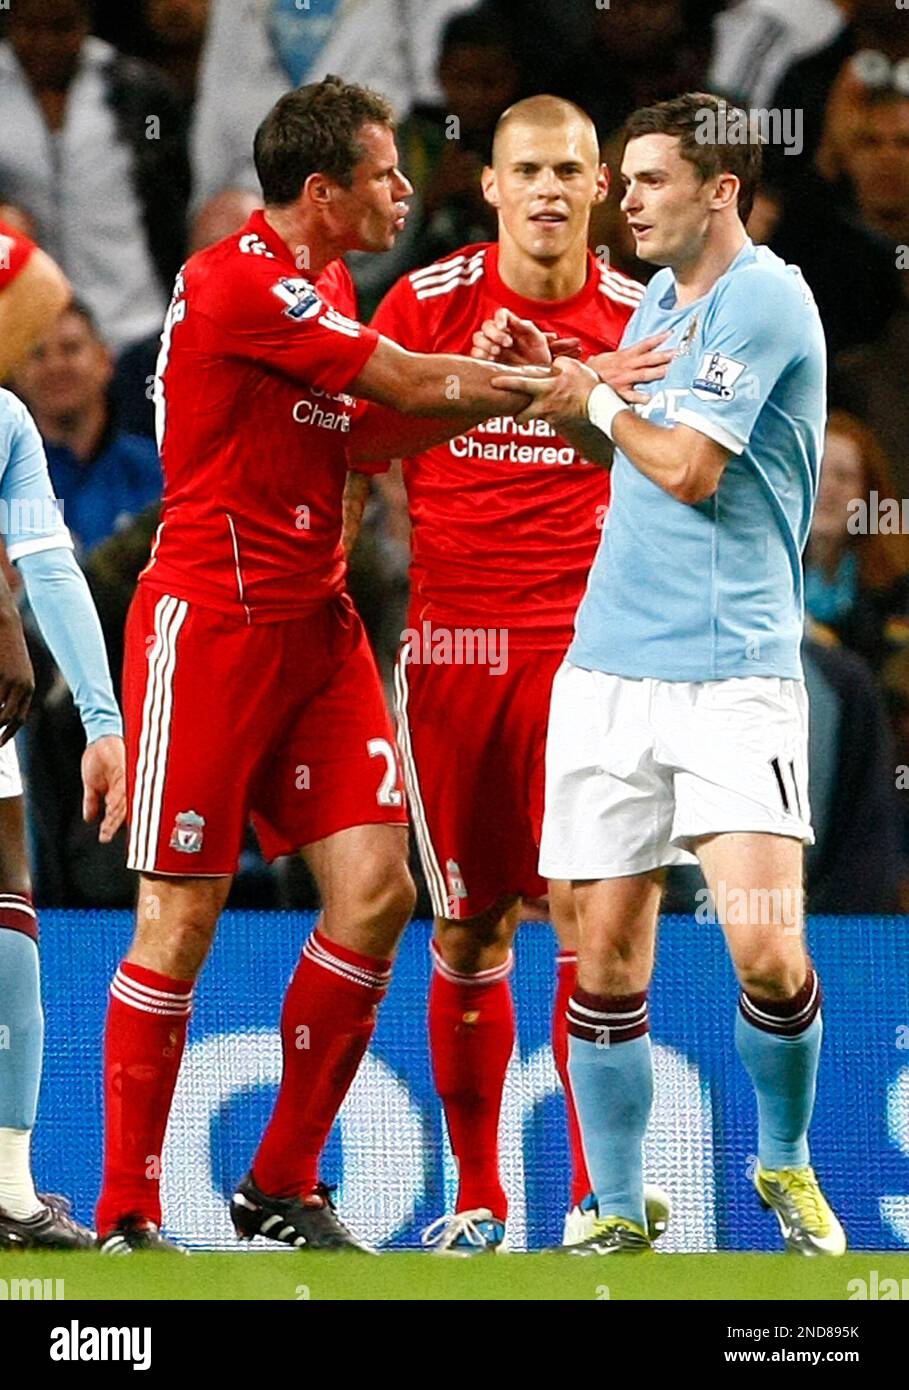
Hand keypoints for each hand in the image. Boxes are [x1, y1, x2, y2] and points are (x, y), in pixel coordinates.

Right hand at [0, 612, 33, 747]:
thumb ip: (10, 686)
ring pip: (1, 713)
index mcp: (27, 687)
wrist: (5, 623)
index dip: (9, 732)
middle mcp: (23, 687)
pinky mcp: (1, 676)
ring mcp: (11, 681)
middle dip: (0, 732)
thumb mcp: (12, 668)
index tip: (0, 742)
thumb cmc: (6, 645)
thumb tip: (2, 705)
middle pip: (11, 719)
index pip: (20, 717)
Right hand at [82, 734, 126, 843]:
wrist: (99, 737)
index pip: (118, 814)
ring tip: (110, 825)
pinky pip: (129, 783)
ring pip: (128, 799)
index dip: (111, 826)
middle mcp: (127, 787)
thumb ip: (91, 802)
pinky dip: (124, 796)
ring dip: (118, 813)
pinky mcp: (129, 766)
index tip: (103, 838)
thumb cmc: (97, 758)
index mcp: (119, 793)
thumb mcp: (91, 783)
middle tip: (107, 835)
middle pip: (125, 809)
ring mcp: (130, 777)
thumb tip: (88, 818)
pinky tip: (117, 806)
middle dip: (115, 823)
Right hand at [471, 307, 581, 365]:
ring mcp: (490, 348)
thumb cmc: (541, 357)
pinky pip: (475, 354)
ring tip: (497, 353)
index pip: (501, 314)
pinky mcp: (485, 361)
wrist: (538, 379)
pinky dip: (480, 355)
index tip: (503, 327)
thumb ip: (528, 327)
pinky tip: (491, 361)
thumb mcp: (539, 340)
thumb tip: (515, 320)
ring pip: (478, 338)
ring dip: (486, 344)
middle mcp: (499, 335)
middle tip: (507, 344)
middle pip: (487, 325)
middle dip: (495, 334)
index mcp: (512, 326)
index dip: (499, 318)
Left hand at [491, 355, 600, 425]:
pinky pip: (550, 420)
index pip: (520, 384)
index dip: (505, 383)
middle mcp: (544, 405)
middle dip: (516, 418)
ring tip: (537, 413)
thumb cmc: (588, 385)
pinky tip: (558, 412)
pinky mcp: (559, 425)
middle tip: (514, 415)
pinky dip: (551, 416)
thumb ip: (558, 363)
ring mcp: (551, 417)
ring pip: (535, 420)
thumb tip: (553, 364)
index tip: (492, 382)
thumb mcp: (573, 366)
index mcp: (546, 388)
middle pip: (521, 417)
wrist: (601, 407)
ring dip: (534, 418)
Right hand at [587, 332, 673, 402]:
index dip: (657, 339)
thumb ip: (618, 357)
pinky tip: (650, 398)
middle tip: (678, 353)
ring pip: (644, 374)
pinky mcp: (618, 393)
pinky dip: (639, 397)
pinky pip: (630, 396)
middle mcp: (625, 366)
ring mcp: (623, 379)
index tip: (671, 334)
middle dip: (664, 355)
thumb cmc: (593, 371)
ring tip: (671, 370)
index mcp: (623, 356)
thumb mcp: (605, 359)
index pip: (643, 345)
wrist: (579, 381)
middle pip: (648, 359)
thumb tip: (626, 353)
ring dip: (658, 371)